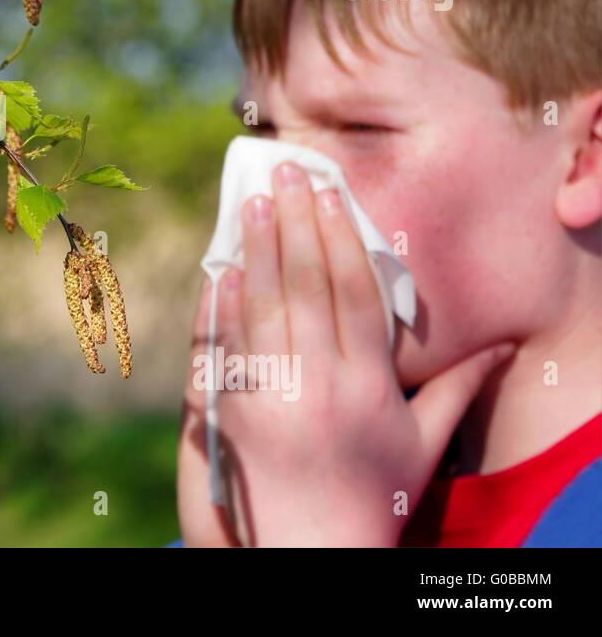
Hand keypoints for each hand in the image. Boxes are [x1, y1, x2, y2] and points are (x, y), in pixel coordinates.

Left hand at [179, 161, 512, 545]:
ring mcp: (278, 397)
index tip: (330, 192)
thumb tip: (502, 344)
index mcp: (371, 383)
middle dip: (298, 223)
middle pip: (308, 284)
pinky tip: (223, 270)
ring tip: (255, 205)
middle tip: (287, 174)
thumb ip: (458, 387)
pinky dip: (225, 306)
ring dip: (259, 250)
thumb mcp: (424, 442)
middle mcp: (325, 383)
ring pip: (267, 306)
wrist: (316, 551)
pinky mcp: (239, 414)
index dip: (341, 234)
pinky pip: (230, 348)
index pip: (355, 290)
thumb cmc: (374, 495)